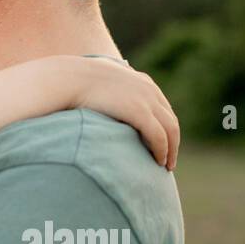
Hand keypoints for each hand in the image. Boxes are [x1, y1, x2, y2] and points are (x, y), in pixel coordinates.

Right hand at [61, 57, 179, 170]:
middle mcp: (149, 90)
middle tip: (169, 159)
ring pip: (170, 130)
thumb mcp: (101, 81)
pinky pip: (159, 137)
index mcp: (142, 81)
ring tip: (165, 165)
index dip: (165, 127)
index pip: (163, 108)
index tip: (164, 143)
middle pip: (170, 120)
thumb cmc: (77, 81)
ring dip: (171, 150)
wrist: (71, 78)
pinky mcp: (140, 112)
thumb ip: (109, 89)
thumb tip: (102, 100)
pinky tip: (158, 161)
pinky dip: (162, 151)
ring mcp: (146, 100)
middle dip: (173, 142)